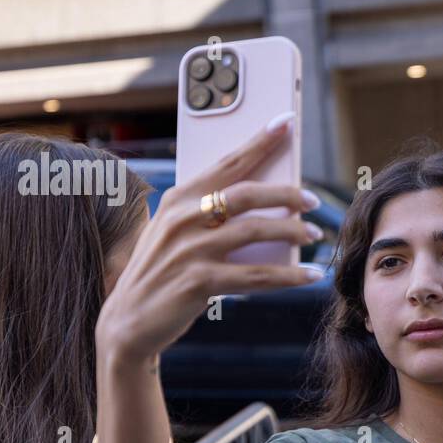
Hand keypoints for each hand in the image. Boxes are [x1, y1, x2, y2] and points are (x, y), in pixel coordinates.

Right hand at [97, 115, 323, 363]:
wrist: (128, 321)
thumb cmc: (162, 271)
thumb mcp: (176, 232)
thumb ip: (209, 212)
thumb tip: (264, 197)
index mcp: (178, 197)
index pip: (226, 162)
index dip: (259, 141)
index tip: (286, 122)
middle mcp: (182, 217)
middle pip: (247, 193)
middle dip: (286, 193)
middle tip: (313, 200)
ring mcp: (190, 249)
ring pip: (255, 231)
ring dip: (292, 232)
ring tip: (314, 235)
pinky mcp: (199, 282)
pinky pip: (256, 275)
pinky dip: (288, 276)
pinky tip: (309, 276)